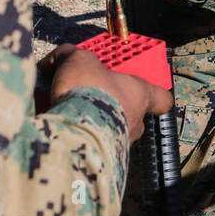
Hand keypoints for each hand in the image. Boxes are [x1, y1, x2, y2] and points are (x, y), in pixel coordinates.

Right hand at [42, 45, 173, 142]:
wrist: (74, 128)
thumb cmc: (89, 91)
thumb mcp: (78, 60)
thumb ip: (69, 56)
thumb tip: (53, 61)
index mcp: (139, 94)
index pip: (161, 98)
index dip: (155, 95)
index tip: (144, 91)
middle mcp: (135, 121)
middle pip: (129, 114)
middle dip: (109, 107)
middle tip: (88, 98)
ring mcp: (120, 143)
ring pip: (110, 133)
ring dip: (92, 125)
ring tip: (64, 114)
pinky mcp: (101, 159)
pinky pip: (91, 147)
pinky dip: (76, 138)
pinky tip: (57, 128)